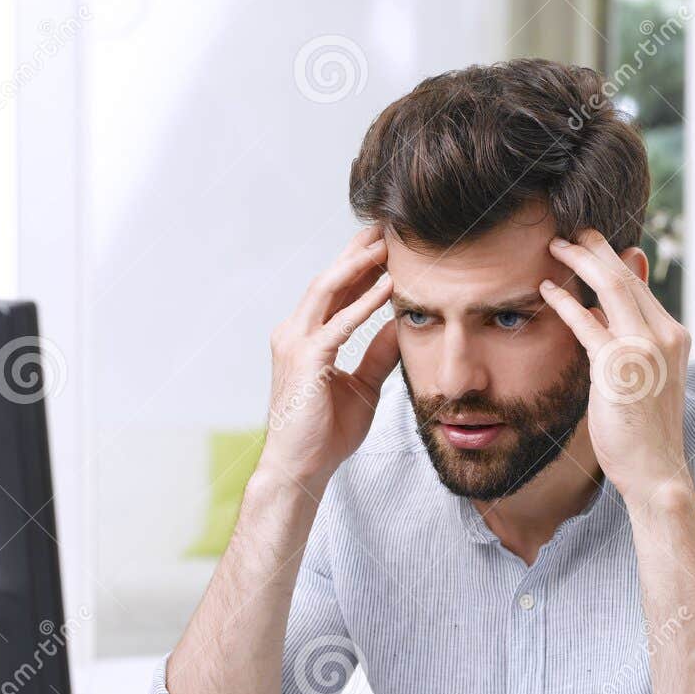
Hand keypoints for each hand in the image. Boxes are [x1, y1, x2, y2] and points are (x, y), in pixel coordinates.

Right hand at [259, 226, 400, 494]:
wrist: (302, 468)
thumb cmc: (325, 434)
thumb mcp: (364, 387)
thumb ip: (378, 354)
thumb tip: (400, 326)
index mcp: (306, 337)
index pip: (335, 290)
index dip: (360, 264)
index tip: (389, 243)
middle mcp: (294, 332)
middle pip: (329, 278)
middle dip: (358, 250)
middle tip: (388, 225)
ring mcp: (295, 344)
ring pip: (327, 289)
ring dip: (359, 264)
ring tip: (389, 243)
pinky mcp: (306, 361)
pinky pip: (338, 324)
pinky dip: (364, 303)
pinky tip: (388, 287)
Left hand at [539, 229, 692, 504]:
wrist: (655, 470)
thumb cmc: (642, 429)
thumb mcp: (642, 377)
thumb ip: (627, 339)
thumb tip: (602, 308)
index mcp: (674, 337)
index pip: (640, 287)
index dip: (614, 261)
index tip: (593, 245)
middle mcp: (665, 335)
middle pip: (628, 277)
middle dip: (598, 248)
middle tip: (573, 230)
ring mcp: (645, 348)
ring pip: (611, 287)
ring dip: (581, 262)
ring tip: (557, 245)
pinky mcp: (619, 366)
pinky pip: (587, 322)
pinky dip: (565, 303)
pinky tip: (546, 290)